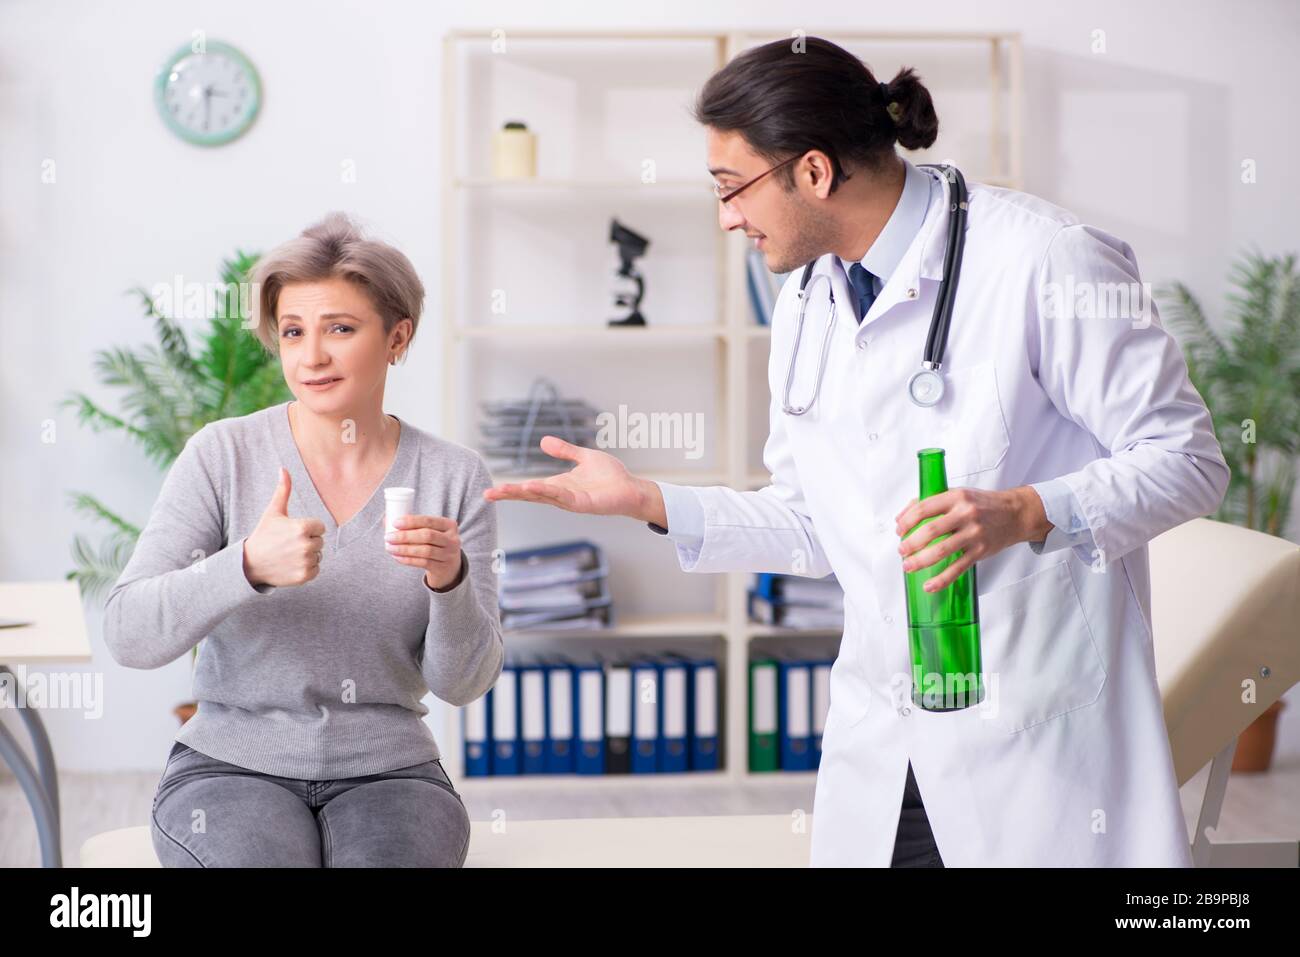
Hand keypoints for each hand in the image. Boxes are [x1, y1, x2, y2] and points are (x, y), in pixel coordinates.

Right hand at [242, 467, 326, 587]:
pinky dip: (306, 569)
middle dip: (307, 542)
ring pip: (318, 556)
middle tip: (288, 545)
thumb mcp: (273, 512)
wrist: (250, 563)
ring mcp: (305, 562)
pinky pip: (316, 570)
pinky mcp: (304, 576)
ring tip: (288, 555)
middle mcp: (305, 545)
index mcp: (302, 527)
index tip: (291, 533)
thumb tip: (283, 468)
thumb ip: (283, 490)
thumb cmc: (263, 535)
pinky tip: (290, 565)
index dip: (307, 529)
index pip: (320, 527)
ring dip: (307, 556)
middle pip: (320, 542)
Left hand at [385, 514, 462, 589]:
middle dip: (405, 536)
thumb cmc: (435, 544)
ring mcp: (448, 554)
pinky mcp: (442, 567)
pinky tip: (397, 557)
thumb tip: (387, 518)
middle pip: (427, 535)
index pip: (429, 521)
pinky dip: (408, 560)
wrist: (450, 568)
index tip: (395, 523)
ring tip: (390, 548)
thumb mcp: (432, 532)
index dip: (411, 521)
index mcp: (449, 525)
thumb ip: (413, 525)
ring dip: (404, 549)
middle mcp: (452, 539)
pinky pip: (423, 563)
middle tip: (389, 537)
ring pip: (425, 551)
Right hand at [481, 436, 665, 525]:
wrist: (631, 488)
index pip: (529, 488)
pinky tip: (533, 486)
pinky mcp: (583, 503)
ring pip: (542, 496)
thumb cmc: (610, 476)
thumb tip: (542, 441)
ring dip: (524, 493)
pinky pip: (561, 496)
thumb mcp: (583, 457)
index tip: (491, 490)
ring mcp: (570, 501)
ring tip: (506, 490)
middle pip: (530, 495)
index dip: (511, 489)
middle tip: (487, 495)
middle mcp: (560, 495)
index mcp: (558, 484)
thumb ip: (564, 450)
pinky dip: (547, 491)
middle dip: (509, 495)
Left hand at [894, 486, 1050, 592]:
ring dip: (920, 561)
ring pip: (941, 551)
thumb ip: (929, 502)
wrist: (1015, 514)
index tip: (899, 531)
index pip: (924, 508)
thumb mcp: (957, 494)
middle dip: (911, 543)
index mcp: (956, 497)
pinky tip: (929, 585)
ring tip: (908, 566)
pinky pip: (957, 568)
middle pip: (931, 531)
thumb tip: (901, 518)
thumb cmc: (981, 504)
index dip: (907, 521)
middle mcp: (965, 514)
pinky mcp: (980, 551)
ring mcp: (974, 534)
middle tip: (901, 551)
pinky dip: (941, 579)